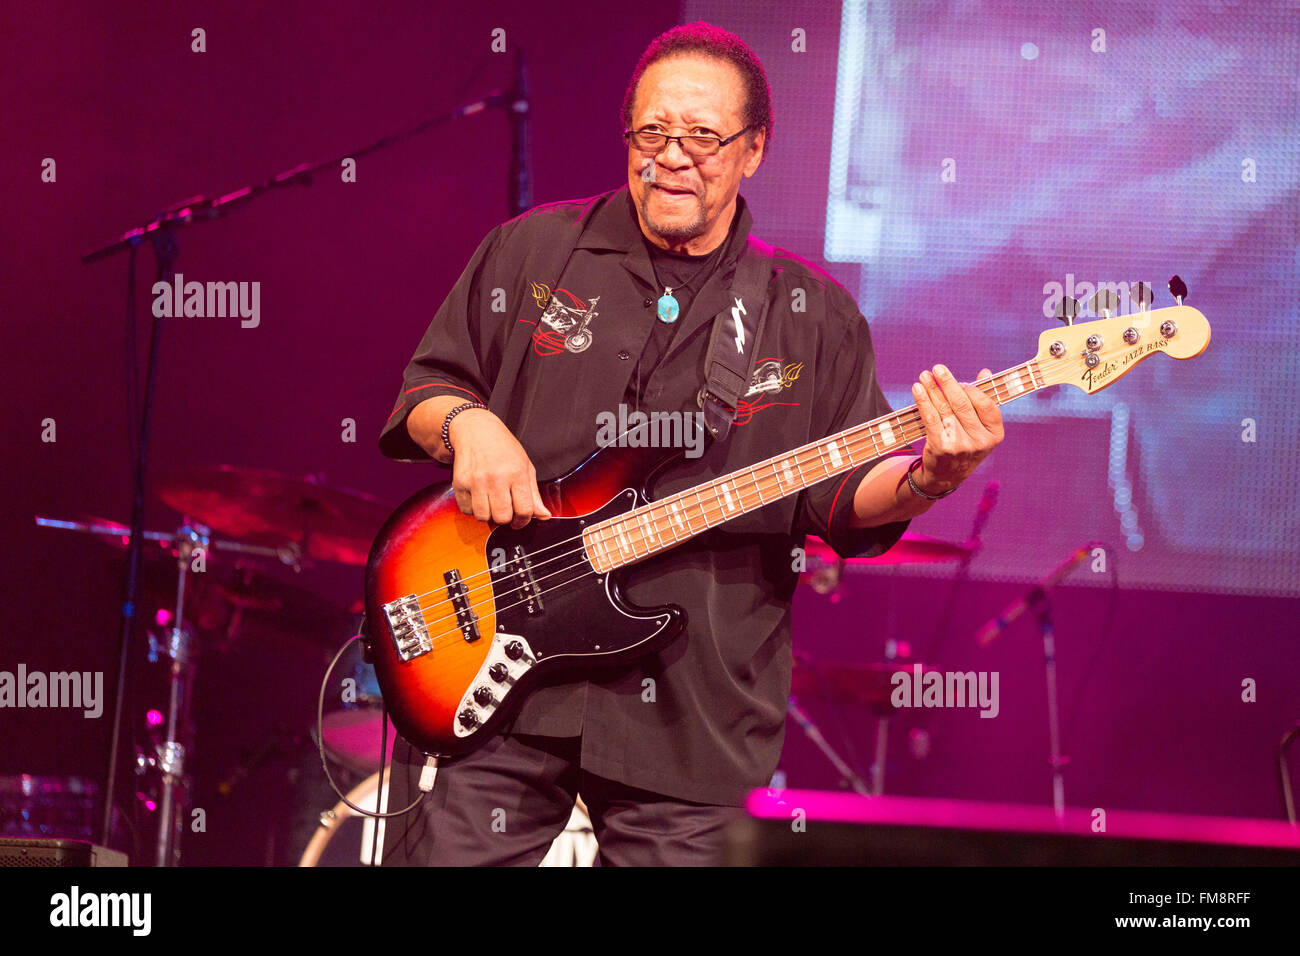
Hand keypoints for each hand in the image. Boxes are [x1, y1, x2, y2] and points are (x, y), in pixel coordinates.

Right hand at [448, 408, 551, 527]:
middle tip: (505, 509)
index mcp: (517, 473)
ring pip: (483, 517)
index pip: (524, 510)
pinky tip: (478, 496)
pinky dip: (473, 508)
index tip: (520, 519)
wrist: (476, 431)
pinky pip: (466, 510)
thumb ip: (534, 494)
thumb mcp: (525, 466)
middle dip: (505, 518)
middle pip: (502, 518)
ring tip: (491, 502)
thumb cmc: (503, 448)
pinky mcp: (460, 482)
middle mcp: (496, 478)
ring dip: (488, 514)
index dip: (523, 520)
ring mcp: (476, 481)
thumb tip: (544, 515)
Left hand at [909, 364, 1003, 493]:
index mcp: (994, 434)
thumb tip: (985, 372)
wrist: (946, 476)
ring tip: (925, 376)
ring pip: (944, 409)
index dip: (973, 390)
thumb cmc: (965, 444)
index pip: (986, 405)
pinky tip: (918, 389)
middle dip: (948, 383)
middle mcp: (979, 441)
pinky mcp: (940, 447)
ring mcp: (960, 445)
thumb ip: (983, 401)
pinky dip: (923, 401)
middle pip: (962, 405)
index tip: (961, 381)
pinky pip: (930, 418)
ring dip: (932, 389)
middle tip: (938, 368)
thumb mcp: (980, 428)